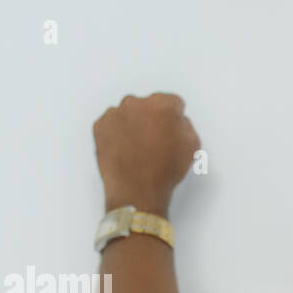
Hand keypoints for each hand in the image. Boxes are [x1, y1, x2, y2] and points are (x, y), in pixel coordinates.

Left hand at [93, 93, 199, 217]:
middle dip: (152, 118)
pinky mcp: (100, 126)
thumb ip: (186, 126)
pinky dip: (117, 133)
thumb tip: (177, 122)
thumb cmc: (163, 171)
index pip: (172, 101)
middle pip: (148, 105)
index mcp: (161, 105)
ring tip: (139, 148)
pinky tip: (126, 150)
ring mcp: (115, 114)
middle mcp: (136, 103)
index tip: (173, 128)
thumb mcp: (192, 147)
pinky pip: (111, 124)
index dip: (175, 117)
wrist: (136, 190)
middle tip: (156, 141)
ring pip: (129, 113)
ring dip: (134, 124)